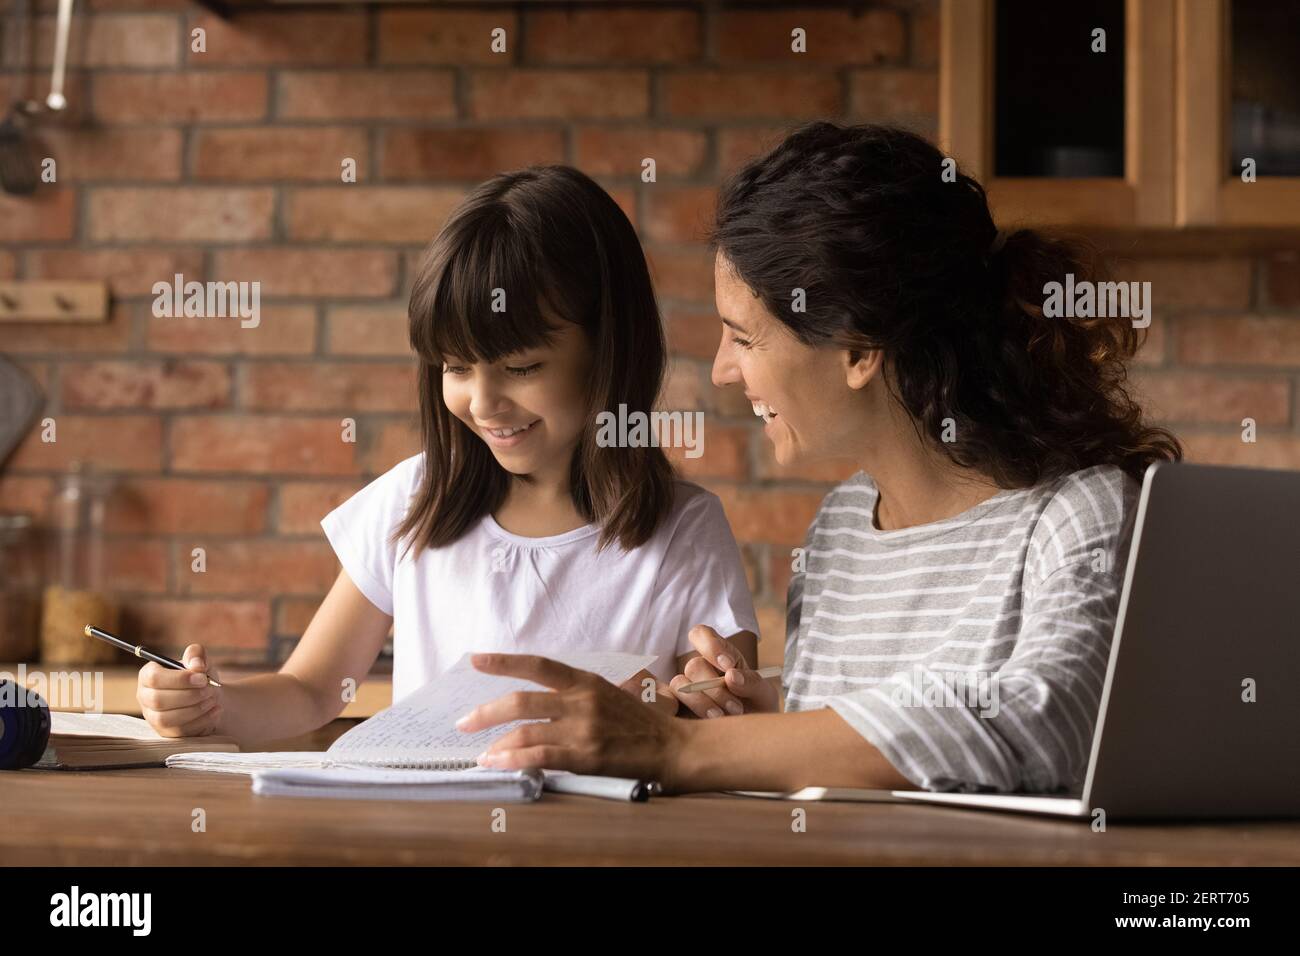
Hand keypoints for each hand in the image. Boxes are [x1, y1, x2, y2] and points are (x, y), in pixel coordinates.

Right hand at [136, 643, 222, 737]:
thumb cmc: (200, 677)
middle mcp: (146, 697)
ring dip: (195, 708)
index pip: (154, 678)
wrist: (210, 697)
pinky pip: (180, 731)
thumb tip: (196, 665)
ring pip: (167, 718)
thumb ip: (196, 654)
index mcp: (148, 675)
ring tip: (213, 699)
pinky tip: (215, 710)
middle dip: (189, 695)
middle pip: (158, 700)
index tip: (202, 678)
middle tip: (210, 689)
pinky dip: (202, 720)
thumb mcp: (200, 661)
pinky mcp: (167, 733)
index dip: (179, 679)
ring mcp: (154, 717)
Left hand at [457, 654, 689, 784]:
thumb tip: (534, 707)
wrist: (673, 747)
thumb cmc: (640, 723)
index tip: (475, 660)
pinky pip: (540, 756)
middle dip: (485, 713)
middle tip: (464, 723)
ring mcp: (583, 728)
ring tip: (482, 754)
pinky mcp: (586, 755)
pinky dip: (514, 761)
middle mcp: (581, 700)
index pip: (538, 665)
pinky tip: (499, 764)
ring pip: (525, 731)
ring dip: (496, 745)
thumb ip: (573, 696)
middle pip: (521, 701)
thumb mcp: (607, 695)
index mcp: (585, 680)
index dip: (504, 662)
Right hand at [670, 625, 778, 716]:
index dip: (710, 645)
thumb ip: (752, 682)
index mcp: (719, 657)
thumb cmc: (758, 711)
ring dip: (701, 702)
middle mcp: (699, 671)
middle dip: (715, 688)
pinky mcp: (677, 711)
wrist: (754, 741)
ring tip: (723, 718)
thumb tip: (730, 676)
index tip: (728, 666)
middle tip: (737, 708)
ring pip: (680, 685)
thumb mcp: (764, 695)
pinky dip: (687, 712)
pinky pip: (668, 705)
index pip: (702, 635)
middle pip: (694, 665)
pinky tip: (704, 724)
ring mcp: (686, 690)